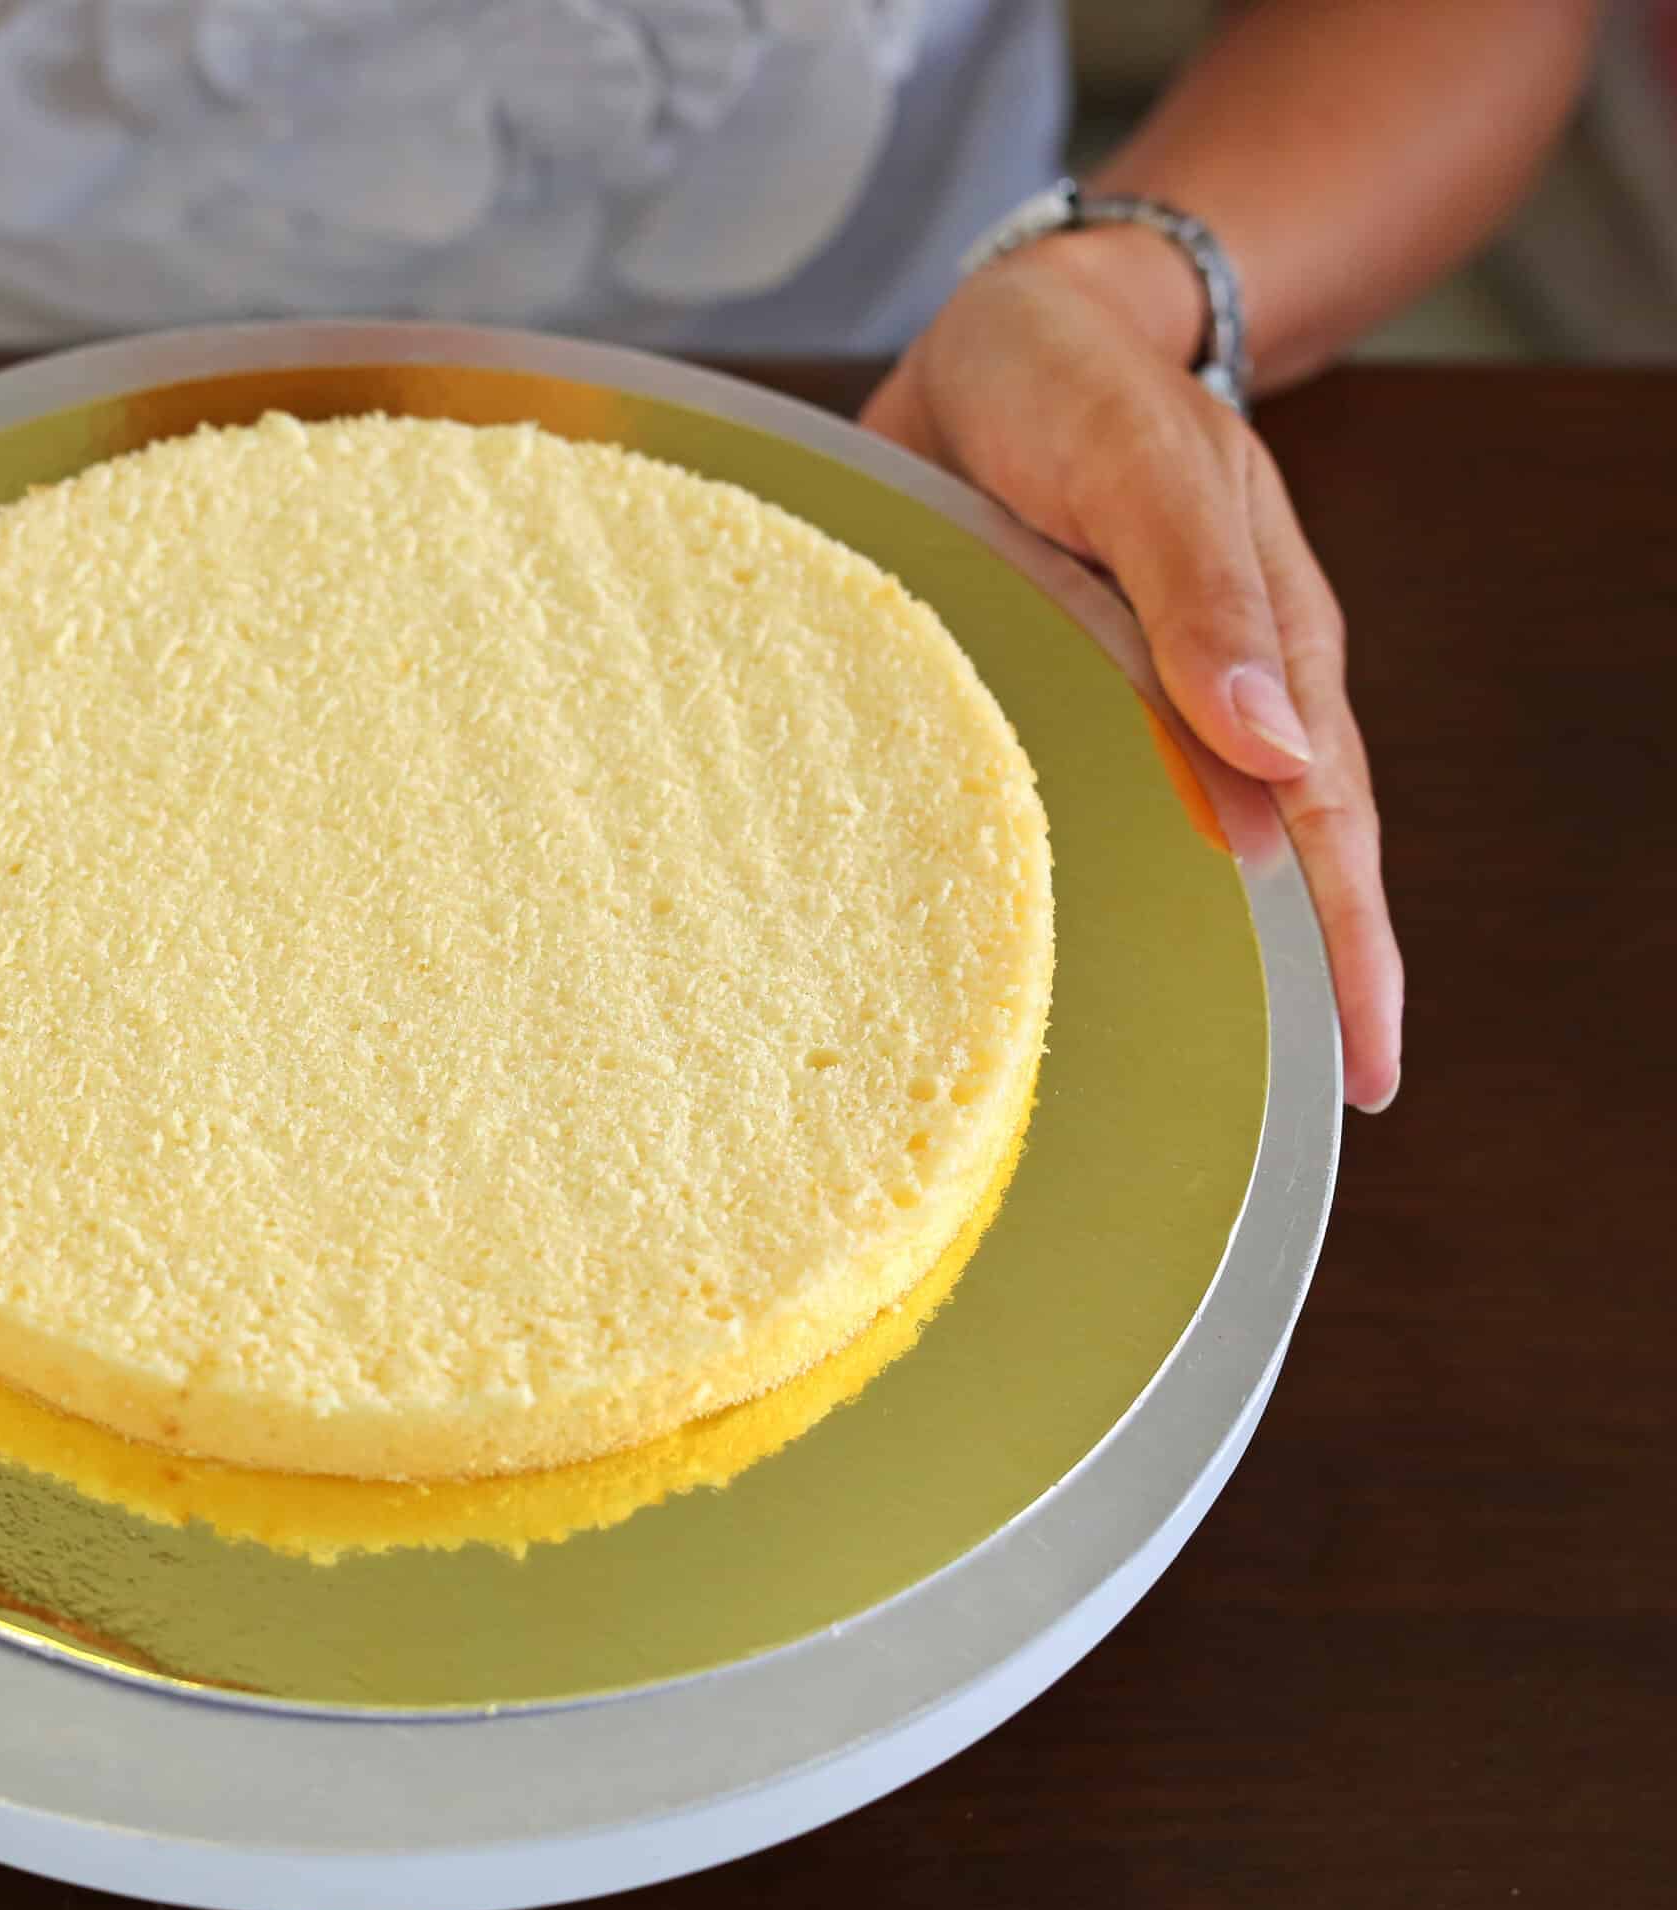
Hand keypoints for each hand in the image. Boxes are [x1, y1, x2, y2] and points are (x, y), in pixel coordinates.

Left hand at [863, 230, 1402, 1112]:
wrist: (1001, 335)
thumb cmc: (1078, 387)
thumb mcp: (1141, 461)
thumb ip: (1200, 595)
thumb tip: (1276, 756)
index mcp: (1263, 644)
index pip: (1326, 824)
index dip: (1349, 949)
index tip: (1367, 1072)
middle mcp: (1200, 691)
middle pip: (1265, 860)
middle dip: (1290, 985)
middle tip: (1291, 1116)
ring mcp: (1115, 701)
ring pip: (1163, 846)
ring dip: (1176, 948)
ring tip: (1174, 1069)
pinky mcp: (1032, 693)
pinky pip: (1065, 807)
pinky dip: (1073, 883)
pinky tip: (1044, 949)